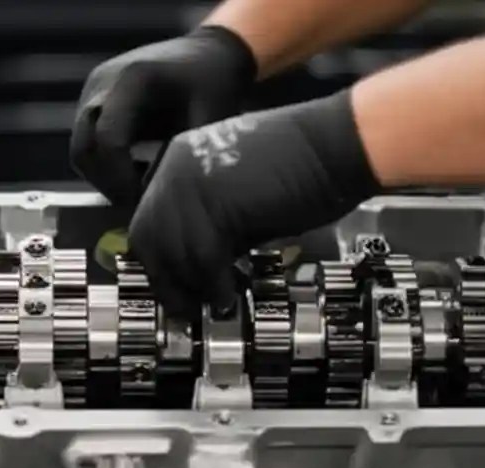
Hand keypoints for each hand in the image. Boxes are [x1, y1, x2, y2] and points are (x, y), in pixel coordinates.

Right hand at [70, 26, 256, 206]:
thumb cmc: (215, 86)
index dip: (121, 177)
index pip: (108, 138)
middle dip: (107, 183)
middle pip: (84, 147)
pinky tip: (135, 169)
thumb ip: (180, 158)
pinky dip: (104, 163)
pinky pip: (86, 140)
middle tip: (135, 204)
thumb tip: (155, 202)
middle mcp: (103, 81)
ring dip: (103, 176)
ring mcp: (93, 88)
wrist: (209, 53)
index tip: (143, 200)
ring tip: (137, 189)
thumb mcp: (207, 122)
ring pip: (80, 148)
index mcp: (133, 80)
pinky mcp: (93, 98)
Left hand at [129, 90, 380, 317]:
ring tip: (215, 303)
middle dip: (166, 278)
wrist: (336, 144)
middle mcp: (175, 168)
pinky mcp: (218, 204)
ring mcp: (192, 184)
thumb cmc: (304, 167)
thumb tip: (201, 266)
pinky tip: (230, 296)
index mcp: (178, 159)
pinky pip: (201, 257)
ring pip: (170, 251)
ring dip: (190, 286)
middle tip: (187, 307)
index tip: (178, 285)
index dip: (161, 258)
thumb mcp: (242, 195)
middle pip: (147, 236)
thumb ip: (215, 222)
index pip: (148, 217)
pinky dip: (214, 284)